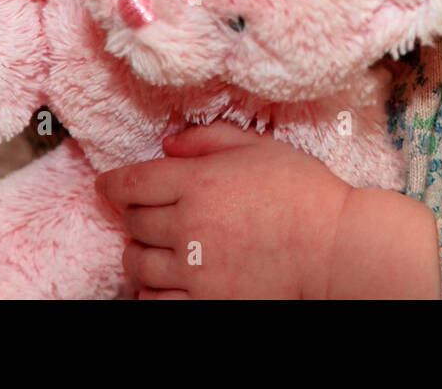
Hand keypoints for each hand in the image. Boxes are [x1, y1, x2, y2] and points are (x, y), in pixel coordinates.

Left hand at [95, 120, 351, 298]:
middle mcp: (189, 226)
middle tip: (147, 213)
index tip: (108, 186)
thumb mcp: (258, 147)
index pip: (131, 183)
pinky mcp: (207, 302)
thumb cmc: (302, 191)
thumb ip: (208, 139)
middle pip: (134, 222)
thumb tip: (169, 144)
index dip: (112, 184)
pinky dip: (149, 291)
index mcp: (199, 182)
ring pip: (138, 263)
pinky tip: (161, 282)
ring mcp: (195, 269)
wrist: (333, 246)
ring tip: (152, 248)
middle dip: (134, 215)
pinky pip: (155, 302)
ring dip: (138, 253)